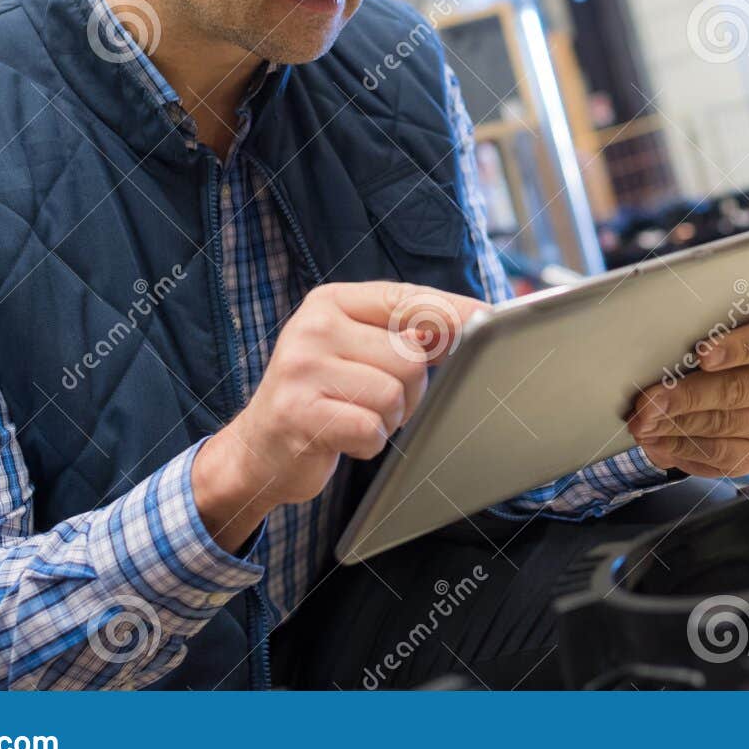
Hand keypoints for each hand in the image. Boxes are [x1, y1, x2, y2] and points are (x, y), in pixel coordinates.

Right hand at [192, 281, 486, 551]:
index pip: (407, 299)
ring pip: (394, 393)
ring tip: (359, 417)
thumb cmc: (323, 396)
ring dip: (390, 418)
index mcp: (332, 302)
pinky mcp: (298, 413)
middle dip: (412, 389)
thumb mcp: (356, 349)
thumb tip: (472, 321)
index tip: (491, 319)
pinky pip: (370, 428)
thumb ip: (405, 332)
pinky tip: (346, 438)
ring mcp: (302, 368)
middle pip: (410, 354)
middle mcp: (314, 326)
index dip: (453, 313)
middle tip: (381, 400)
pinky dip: (369, 442)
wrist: (258, 450)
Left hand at [626, 316, 748, 477]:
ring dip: (675, 425)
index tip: (701, 353)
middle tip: (646, 401)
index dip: (736, 346)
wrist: (718, 391)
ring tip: (641, 422)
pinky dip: (682, 449)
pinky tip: (656, 441)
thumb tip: (715, 274)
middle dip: (684, 397)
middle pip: (737, 390)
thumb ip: (716, 307)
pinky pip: (720, 457)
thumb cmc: (710, 349)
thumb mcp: (713, 324)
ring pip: (723, 426)